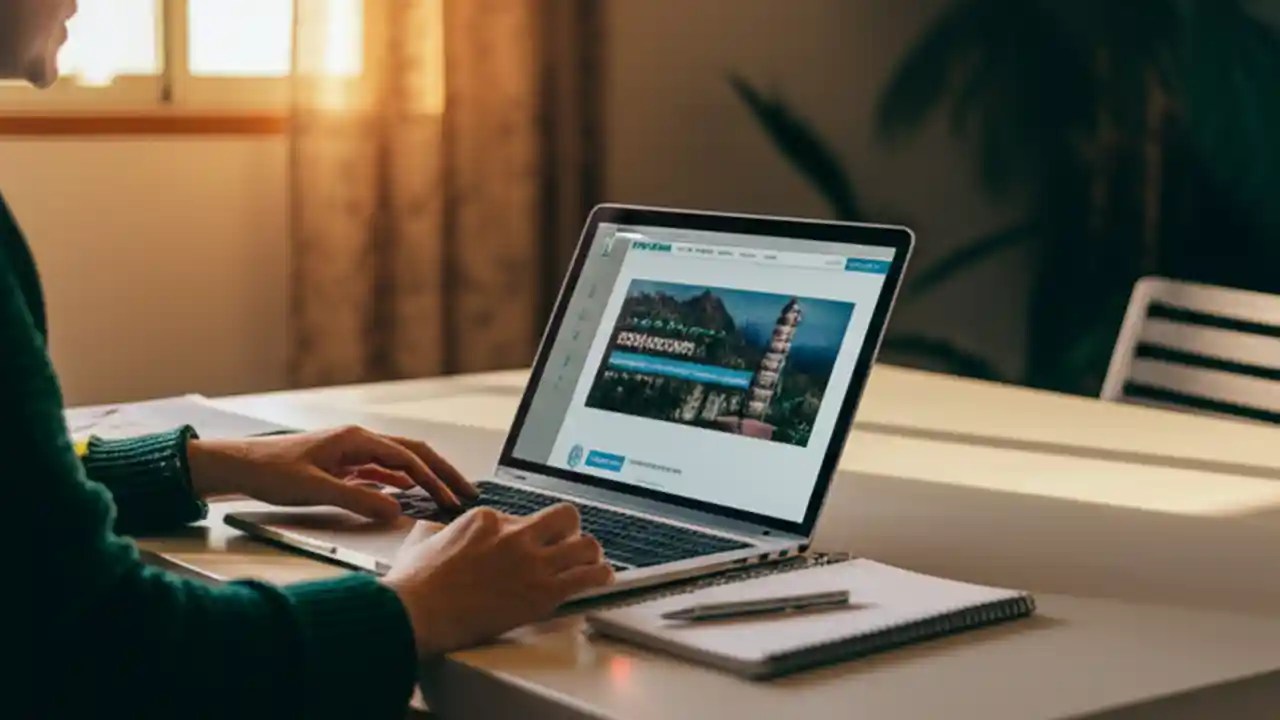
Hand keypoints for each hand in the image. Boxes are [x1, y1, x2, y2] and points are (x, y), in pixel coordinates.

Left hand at [185, 426, 477, 519]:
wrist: (237, 465)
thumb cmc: (270, 471)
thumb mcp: (316, 488)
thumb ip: (358, 500)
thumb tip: (397, 509)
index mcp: (356, 439)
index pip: (409, 458)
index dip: (435, 479)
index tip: (453, 499)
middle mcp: (358, 440)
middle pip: (413, 454)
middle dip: (442, 472)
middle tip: (467, 492)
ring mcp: (351, 452)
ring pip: (400, 462)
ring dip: (425, 478)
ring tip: (447, 494)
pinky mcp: (342, 464)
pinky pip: (382, 471)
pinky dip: (401, 482)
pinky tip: (409, 494)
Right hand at [383, 504, 613, 655]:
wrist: (417, 612)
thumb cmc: (414, 584)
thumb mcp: (420, 540)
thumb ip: (435, 532)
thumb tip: (433, 533)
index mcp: (486, 519)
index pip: (523, 519)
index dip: (527, 536)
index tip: (527, 549)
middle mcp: (515, 534)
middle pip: (564, 517)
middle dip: (569, 530)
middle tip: (567, 545)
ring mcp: (531, 561)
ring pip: (585, 544)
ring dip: (590, 554)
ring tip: (591, 563)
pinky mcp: (542, 591)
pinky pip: (587, 577)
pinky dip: (600, 577)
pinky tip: (603, 580)